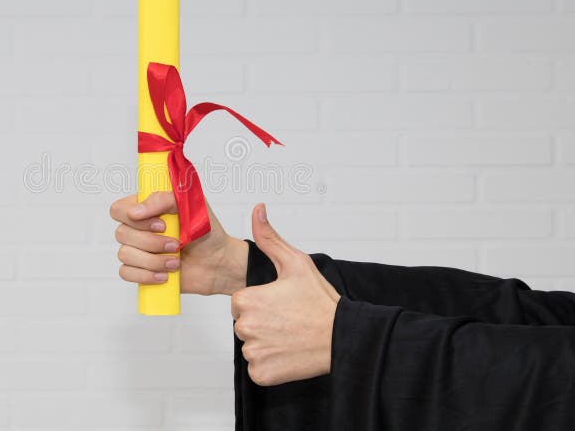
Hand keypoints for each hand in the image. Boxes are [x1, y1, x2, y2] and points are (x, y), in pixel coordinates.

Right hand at [109, 191, 247, 295]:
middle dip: (151, 242)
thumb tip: (136, 211)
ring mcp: (138, 250)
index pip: (119, 209)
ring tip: (175, 262)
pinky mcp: (140, 270)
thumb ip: (165, 199)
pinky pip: (126, 273)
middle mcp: (138, 228)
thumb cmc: (207, 232)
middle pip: (121, 234)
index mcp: (147, 208)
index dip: (132, 217)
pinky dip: (146, 275)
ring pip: (125, 255)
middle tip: (175, 244)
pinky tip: (164, 276)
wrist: (218, 263)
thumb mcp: (192, 206)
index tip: (160, 224)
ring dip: (152, 261)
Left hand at [231, 203, 340, 386]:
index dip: (261, 302)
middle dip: (262, 323)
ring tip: (290, 336)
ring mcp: (253, 353)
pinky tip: (289, 353)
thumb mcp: (296, 262)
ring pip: (251, 346)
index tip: (281, 304)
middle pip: (244, 325)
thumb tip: (257, 209)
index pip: (241, 303)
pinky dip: (271, 363)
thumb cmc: (320, 301)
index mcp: (246, 300)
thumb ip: (270, 238)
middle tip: (288, 320)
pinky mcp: (262, 374)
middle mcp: (245, 328)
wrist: (343, 337)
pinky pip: (258, 368)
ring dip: (266, 343)